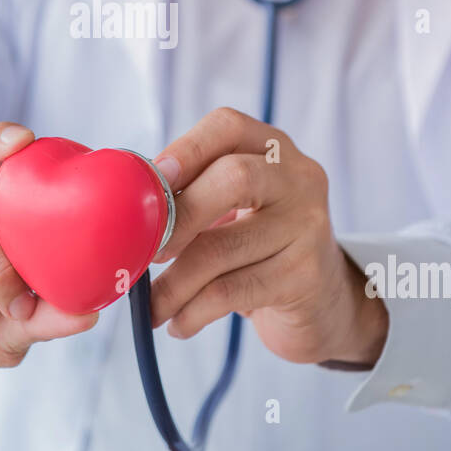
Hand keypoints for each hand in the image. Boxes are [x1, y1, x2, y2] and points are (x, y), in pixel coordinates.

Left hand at [149, 107, 387, 366]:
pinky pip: (232, 291)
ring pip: (222, 247)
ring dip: (173, 284)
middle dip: (177, 217)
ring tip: (153, 306)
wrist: (324, 302)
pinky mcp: (305, 275)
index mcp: (274, 149)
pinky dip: (193, 311)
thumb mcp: (234, 207)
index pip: (227, 127)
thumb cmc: (260, 247)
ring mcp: (308, 226)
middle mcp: (299, 179)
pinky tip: (179, 323)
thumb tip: (127, 199)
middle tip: (145, 253)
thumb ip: (194, 191)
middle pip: (232, 178)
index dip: (184, 150)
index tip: (148, 185)